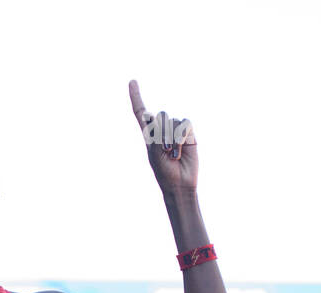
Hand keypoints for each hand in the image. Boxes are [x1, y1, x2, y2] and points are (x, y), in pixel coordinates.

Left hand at [129, 79, 196, 193]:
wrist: (180, 183)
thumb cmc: (164, 172)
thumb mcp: (154, 154)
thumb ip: (153, 134)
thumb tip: (149, 114)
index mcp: (148, 134)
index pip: (141, 111)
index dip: (136, 97)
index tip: (131, 81)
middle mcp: (162, 129)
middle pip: (161, 116)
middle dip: (162, 133)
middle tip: (163, 151)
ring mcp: (175, 130)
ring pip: (173, 121)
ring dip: (172, 139)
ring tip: (172, 154)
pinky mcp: (188, 133)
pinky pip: (185, 124)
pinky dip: (182, 137)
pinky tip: (180, 151)